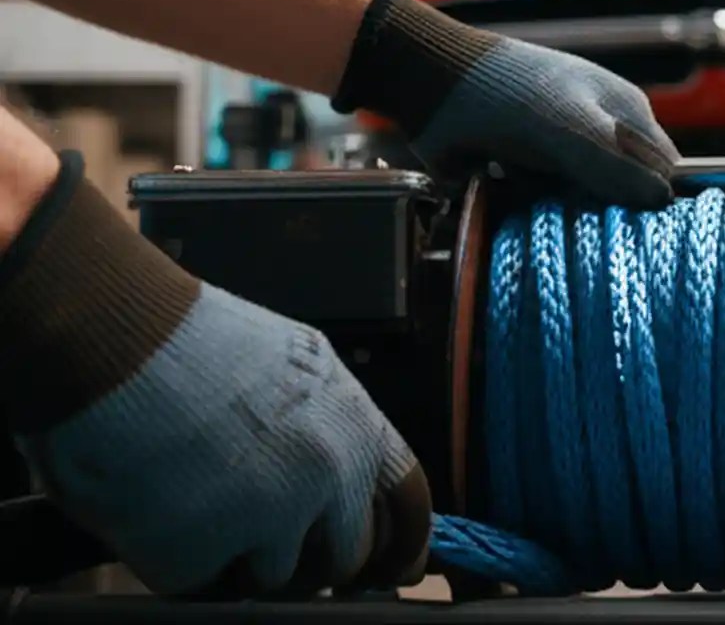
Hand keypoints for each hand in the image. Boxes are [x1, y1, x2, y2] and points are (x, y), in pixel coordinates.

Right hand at [18, 288, 429, 595]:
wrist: (114, 338)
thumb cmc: (194, 340)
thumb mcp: (300, 366)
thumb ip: (334, 428)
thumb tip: (349, 487)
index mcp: (356, 427)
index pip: (409, 506)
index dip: (404, 545)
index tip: (396, 569)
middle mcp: (327, 478)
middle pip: (348, 559)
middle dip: (317, 560)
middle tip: (274, 540)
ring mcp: (266, 521)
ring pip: (278, 580)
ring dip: (246, 560)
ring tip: (204, 505)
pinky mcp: (198, 556)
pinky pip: (206, 586)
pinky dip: (187, 564)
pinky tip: (165, 516)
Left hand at [413, 38, 679, 208]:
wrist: (433, 80)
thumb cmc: (507, 94)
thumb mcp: (569, 127)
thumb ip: (614, 164)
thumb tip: (663, 201)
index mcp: (627, 114)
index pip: (664, 174)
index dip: (651, 202)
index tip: (627, 224)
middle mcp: (602, 136)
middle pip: (625, 196)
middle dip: (605, 212)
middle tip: (577, 216)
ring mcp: (566, 156)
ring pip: (585, 208)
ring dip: (566, 216)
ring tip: (540, 205)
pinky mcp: (529, 176)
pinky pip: (546, 211)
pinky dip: (535, 215)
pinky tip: (518, 204)